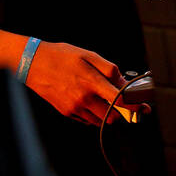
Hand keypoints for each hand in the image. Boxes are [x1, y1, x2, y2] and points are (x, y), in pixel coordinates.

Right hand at [22, 40, 148, 126]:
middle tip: (120, 100)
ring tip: (101, 98)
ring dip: (107, 113)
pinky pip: (87, 120)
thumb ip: (108, 68)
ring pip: (101, 121)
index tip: (143, 106)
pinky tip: (88, 100)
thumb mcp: (87, 54)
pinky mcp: (66, 112)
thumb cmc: (61, 55)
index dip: (135, 105)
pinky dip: (93, 114)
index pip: (120, 101)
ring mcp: (74, 107)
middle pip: (113, 116)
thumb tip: (123, 82)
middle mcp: (83, 98)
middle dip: (120, 110)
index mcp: (91, 81)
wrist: (32, 63)